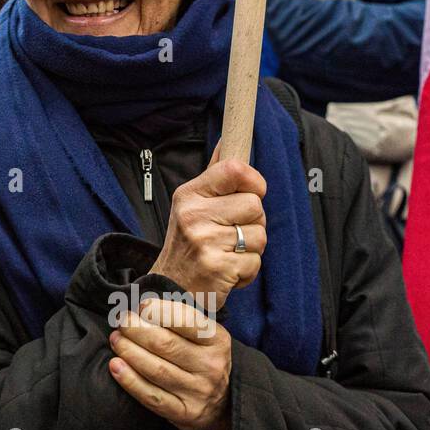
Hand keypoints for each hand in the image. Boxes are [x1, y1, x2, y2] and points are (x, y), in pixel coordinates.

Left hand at [108, 298, 232, 429]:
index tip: (139, 306)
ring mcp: (199, 392)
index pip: (186, 320)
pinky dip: (130, 380)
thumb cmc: (201, 357)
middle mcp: (211, 366)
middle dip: (136, 329)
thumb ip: (178, 318)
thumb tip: (141, 303)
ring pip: (156, 369)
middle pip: (165, 344)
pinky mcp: (185, 414)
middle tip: (120, 322)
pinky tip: (115, 366)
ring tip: (115, 340)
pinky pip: (152, 396)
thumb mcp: (202, 335)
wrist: (222, 403)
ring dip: (129, 352)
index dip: (157, 310)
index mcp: (217, 340)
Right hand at [149, 145, 265, 311]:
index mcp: (189, 195)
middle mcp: (194, 215)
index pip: (234, 169)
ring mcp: (205, 241)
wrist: (170, 289)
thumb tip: (228, 141)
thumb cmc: (188, 244)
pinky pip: (256, 262)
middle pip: (255, 205)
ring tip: (227, 253)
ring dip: (251, 248)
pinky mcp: (218, 267)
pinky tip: (228, 270)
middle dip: (252, 222)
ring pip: (259, 235)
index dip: (254, 180)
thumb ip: (214, 176)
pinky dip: (247, 270)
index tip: (252, 191)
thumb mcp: (192, 206)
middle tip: (230, 232)